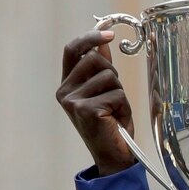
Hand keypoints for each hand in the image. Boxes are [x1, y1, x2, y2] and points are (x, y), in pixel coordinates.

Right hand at [56, 30, 136, 175]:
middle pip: (95, 60)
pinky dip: (123, 106)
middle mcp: (64, 92)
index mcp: (67, 84)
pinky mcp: (86, 110)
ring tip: (115, 111)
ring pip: (108, 77)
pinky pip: (116, 94)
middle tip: (115, 97)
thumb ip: (101, 68)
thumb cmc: (111, 124)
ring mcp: (73, 101)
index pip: (72, 50)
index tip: (110, 33)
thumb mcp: (105, 91)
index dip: (90, 37)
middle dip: (113, 74)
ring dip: (120, 93)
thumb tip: (103, 43)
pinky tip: (117, 120)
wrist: (114, 156)